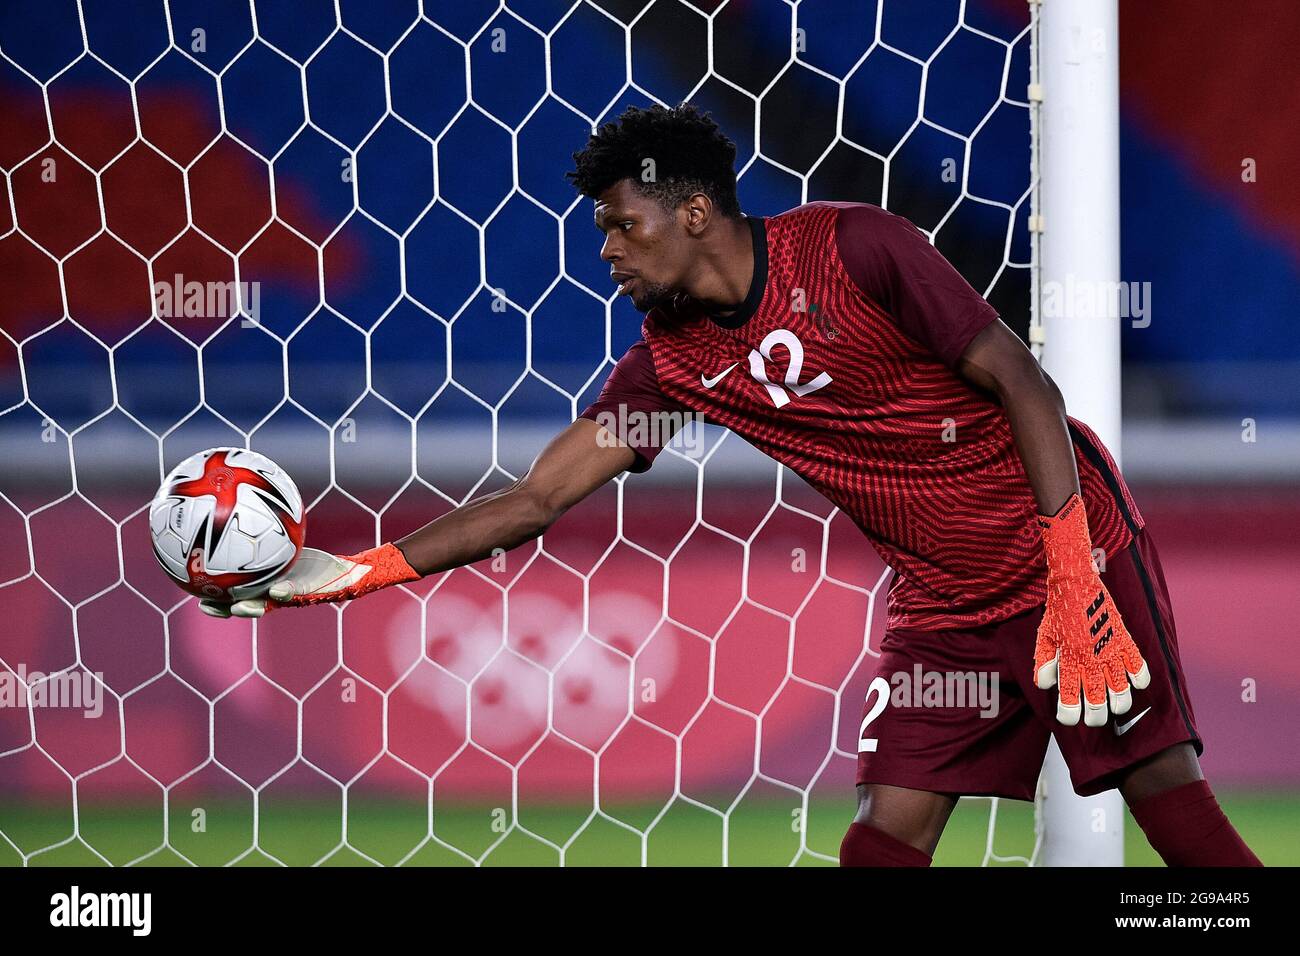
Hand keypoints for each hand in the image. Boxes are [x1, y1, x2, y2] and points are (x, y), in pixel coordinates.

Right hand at [198, 543, 419, 618]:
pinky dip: (286, 594)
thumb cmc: (316, 558)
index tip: (194, 592)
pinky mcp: (312, 595)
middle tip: (206, 605)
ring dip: (252, 609)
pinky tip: (277, 591)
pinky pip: (297, 596)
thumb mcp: (288, 541)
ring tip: (237, 608)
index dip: (213, 596)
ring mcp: (293, 597)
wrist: (348, 570)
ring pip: (267, 607)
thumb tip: (245, 502)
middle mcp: (275, 594)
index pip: (233, 594)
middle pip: (244, 604)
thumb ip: (268, 527)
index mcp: (265, 585)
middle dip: (225, 608)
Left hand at [1032, 494, 1149, 726]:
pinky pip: (1138, 664)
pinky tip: (1137, 685)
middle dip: (1095, 715)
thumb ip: (1044, 662)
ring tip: (1116, 709)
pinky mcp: (1124, 639)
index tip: (1069, 719)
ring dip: (1119, 703)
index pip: (1069, 696)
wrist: (1075, 582)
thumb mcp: (1044, 636)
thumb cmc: (1058, 611)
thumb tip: (1046, 686)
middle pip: (1097, 699)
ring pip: (1120, 688)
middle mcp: (1090, 658)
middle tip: (1093, 720)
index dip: (1069, 714)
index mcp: (1069, 658)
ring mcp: (1109, 650)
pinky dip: (1140, 678)